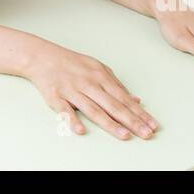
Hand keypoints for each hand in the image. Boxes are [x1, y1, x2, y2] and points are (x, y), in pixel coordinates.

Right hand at [25, 44, 158, 139]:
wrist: (42, 57)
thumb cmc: (72, 64)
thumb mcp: (97, 69)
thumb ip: (116, 85)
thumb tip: (136, 99)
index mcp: (101, 76)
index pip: (124, 98)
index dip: (139, 112)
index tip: (152, 125)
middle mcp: (89, 83)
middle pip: (113, 105)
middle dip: (132, 120)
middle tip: (146, 134)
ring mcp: (72, 90)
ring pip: (93, 109)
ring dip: (110, 123)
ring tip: (125, 136)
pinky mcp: (56, 97)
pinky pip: (65, 110)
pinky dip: (72, 120)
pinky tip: (81, 130)